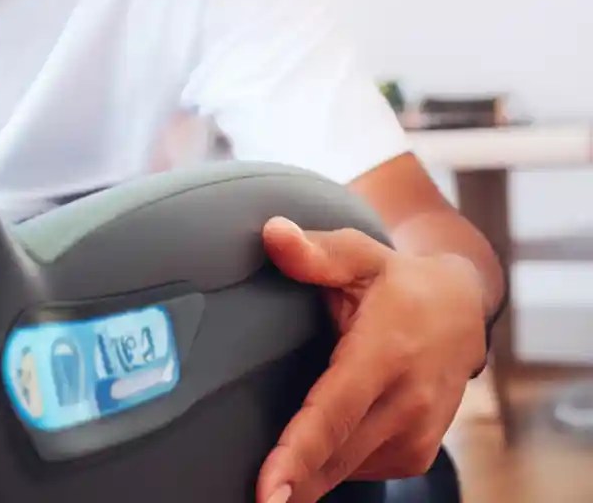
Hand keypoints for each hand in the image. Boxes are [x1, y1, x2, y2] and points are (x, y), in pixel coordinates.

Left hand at [255, 217, 487, 502]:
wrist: (463, 310)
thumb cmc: (397, 281)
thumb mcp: (360, 255)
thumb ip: (315, 251)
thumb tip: (272, 234)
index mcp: (384, 357)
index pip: (332, 416)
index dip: (297, 457)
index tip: (269, 493)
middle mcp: (405, 404)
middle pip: (332, 456)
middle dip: (290, 483)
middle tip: (246, 496)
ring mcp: (415, 434)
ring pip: (343, 470)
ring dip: (305, 478)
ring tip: (267, 479)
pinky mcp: (415, 454)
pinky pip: (357, 470)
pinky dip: (327, 468)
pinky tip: (304, 456)